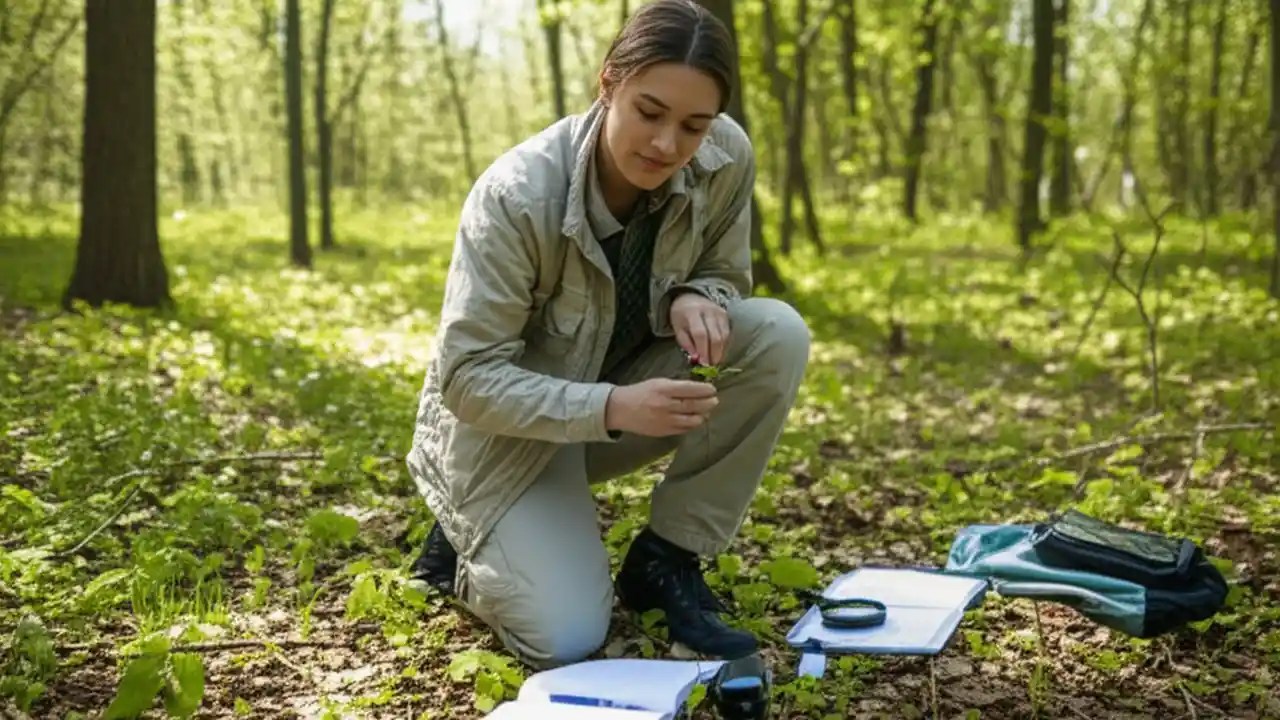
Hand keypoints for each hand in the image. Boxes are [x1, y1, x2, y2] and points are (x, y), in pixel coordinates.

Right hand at [604, 378, 718, 436]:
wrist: (620, 409)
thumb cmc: (640, 392)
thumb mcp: (658, 382)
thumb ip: (677, 386)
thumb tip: (698, 389)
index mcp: (664, 389)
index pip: (691, 390)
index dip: (705, 390)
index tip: (712, 389)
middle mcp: (666, 405)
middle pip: (695, 406)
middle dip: (709, 403)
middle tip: (714, 400)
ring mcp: (665, 421)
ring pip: (693, 420)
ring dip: (703, 415)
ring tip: (706, 411)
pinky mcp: (664, 432)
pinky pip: (685, 430)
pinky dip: (692, 424)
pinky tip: (694, 419)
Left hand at [670, 292, 729, 366]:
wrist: (691, 296)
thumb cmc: (682, 315)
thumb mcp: (678, 328)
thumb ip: (686, 343)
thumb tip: (696, 358)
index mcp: (692, 312)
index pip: (700, 333)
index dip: (702, 350)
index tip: (702, 363)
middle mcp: (708, 311)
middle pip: (715, 336)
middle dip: (713, 354)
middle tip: (710, 367)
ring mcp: (719, 312)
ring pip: (724, 336)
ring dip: (720, 352)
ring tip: (714, 362)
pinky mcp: (726, 316)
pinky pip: (728, 334)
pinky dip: (724, 346)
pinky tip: (719, 353)